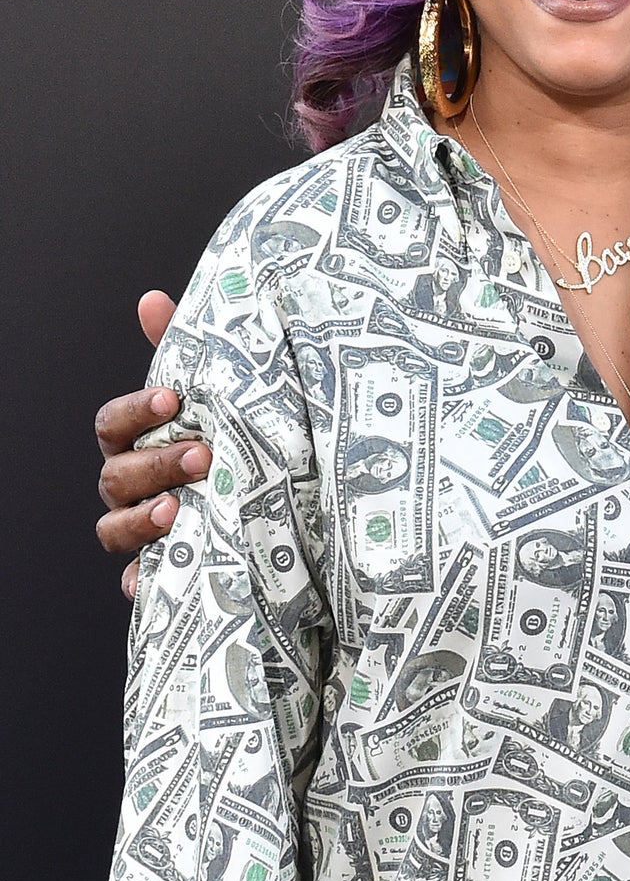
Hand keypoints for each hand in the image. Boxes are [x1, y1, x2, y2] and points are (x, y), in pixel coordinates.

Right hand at [95, 292, 204, 598]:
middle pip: (116, 475)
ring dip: (142, 517)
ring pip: (113, 528)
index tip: (172, 397)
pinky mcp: (160, 570)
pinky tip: (155, 578)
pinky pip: (136, 581)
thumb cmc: (227, 441)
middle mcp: (129, 486)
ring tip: (178, 507)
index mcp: (136, 442)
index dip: (137, 410)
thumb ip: (183, 353)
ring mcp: (139, 529)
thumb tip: (153, 299)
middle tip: (202, 454)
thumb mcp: (214, 399)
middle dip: (155, 463)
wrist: (266, 505)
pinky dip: (142, 581)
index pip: (113, 423)